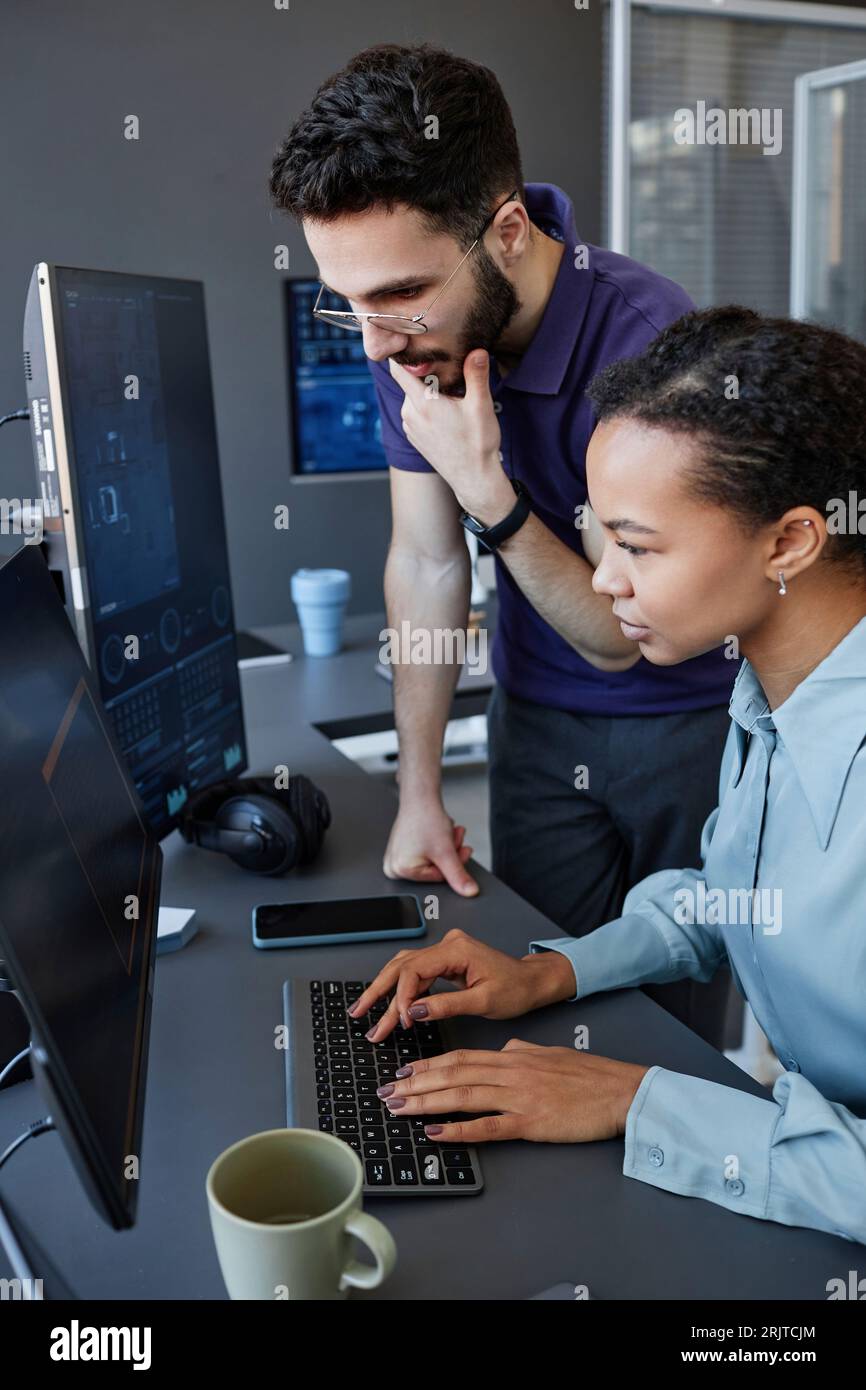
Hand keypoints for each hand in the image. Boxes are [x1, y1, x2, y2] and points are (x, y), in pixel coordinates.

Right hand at [349, 929, 574, 1040]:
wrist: (532, 982)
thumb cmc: (516, 989)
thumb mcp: (484, 1001)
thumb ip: (446, 1005)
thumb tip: (414, 1012)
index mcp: (456, 950)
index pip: (414, 970)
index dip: (402, 997)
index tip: (401, 1021)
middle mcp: (447, 945)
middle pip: (401, 965)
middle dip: (378, 991)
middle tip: (360, 1013)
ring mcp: (445, 952)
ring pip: (404, 968)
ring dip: (385, 991)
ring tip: (367, 1013)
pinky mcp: (445, 961)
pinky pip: (416, 974)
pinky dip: (402, 991)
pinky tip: (392, 1008)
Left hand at [375, 1040, 650, 1142]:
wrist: (621, 1091)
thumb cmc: (591, 1075)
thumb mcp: (551, 1053)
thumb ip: (523, 1051)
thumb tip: (504, 1049)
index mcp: (514, 1056)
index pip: (461, 1057)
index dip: (429, 1064)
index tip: (405, 1071)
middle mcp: (510, 1072)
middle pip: (453, 1075)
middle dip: (416, 1083)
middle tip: (387, 1092)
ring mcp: (518, 1097)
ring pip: (462, 1096)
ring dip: (426, 1102)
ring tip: (399, 1107)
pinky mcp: (530, 1123)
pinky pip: (486, 1127)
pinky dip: (457, 1129)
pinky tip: (434, 1132)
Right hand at [383, 798, 478, 897]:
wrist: (420, 797)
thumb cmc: (425, 818)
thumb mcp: (446, 852)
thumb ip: (458, 875)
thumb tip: (469, 892)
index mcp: (401, 870)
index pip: (438, 878)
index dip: (455, 863)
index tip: (464, 850)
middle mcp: (394, 867)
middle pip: (435, 870)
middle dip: (451, 854)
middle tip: (457, 837)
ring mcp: (397, 858)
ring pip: (433, 861)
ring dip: (448, 848)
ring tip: (451, 832)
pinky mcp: (402, 850)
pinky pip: (427, 854)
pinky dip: (439, 845)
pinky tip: (442, 833)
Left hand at [388, 351, 514, 520]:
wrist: (473, 479)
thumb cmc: (478, 444)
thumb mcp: (481, 406)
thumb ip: (476, 375)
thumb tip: (477, 350)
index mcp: (423, 404)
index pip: (399, 370)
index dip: (401, 355)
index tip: (410, 342)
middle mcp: (410, 414)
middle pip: (410, 382)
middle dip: (426, 374)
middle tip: (449, 372)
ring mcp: (410, 427)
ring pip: (413, 397)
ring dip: (428, 392)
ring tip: (452, 396)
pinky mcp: (414, 436)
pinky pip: (415, 412)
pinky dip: (427, 407)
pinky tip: (447, 413)